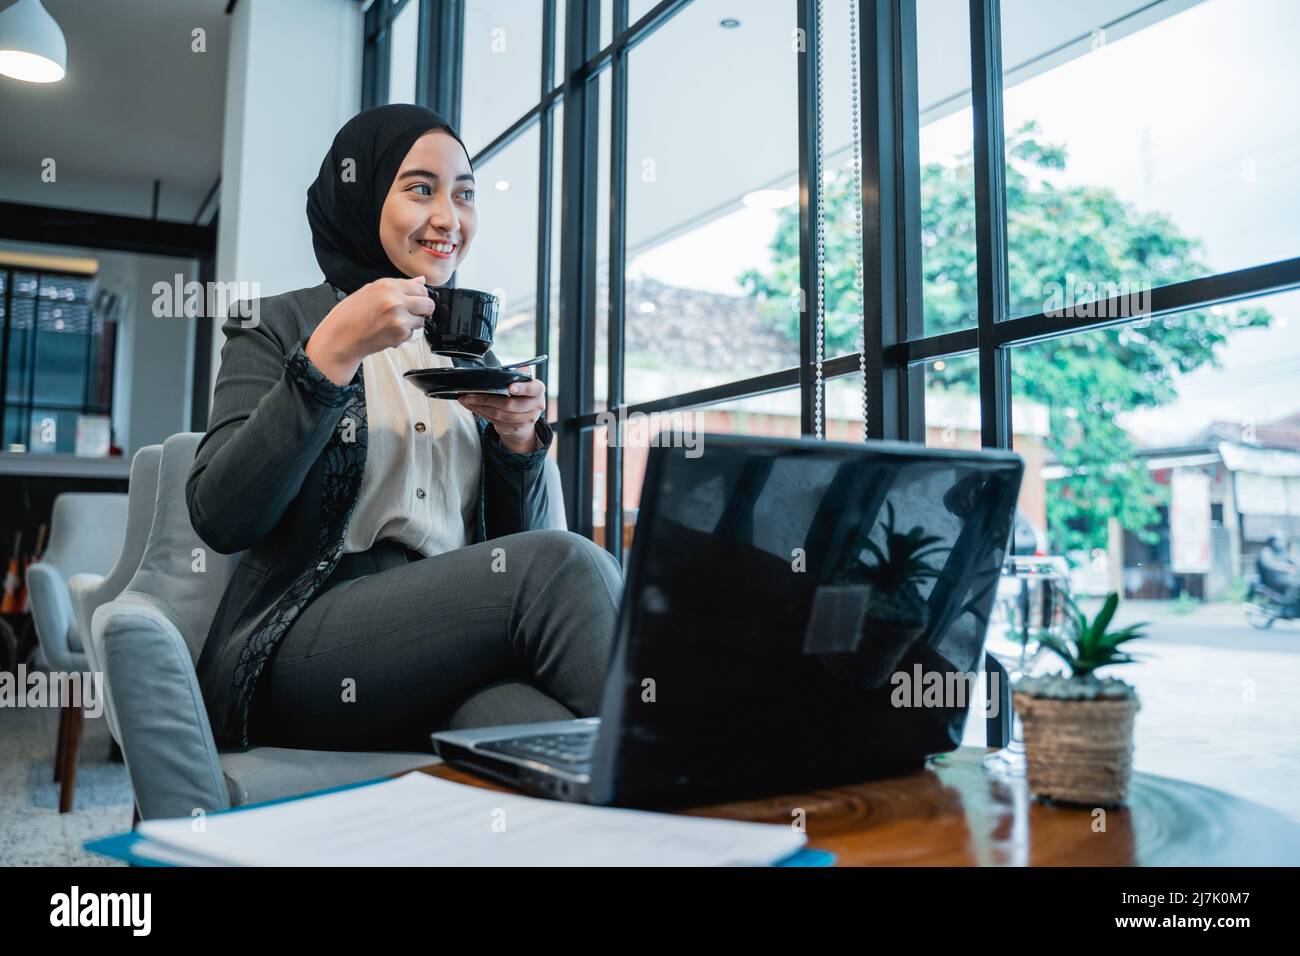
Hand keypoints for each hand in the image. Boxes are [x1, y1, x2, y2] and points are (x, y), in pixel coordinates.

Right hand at [305, 276, 432, 384]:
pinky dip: (403, 335)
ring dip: (411, 324)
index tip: (414, 302)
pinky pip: (411, 334)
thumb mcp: (371, 290)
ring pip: (421, 321)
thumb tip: (421, 280)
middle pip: (428, 304)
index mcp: (388, 285)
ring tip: (392, 324)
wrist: (340, 337)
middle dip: (422, 310)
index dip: (419, 297)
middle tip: (410, 314)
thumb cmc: (351, 314)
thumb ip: (399, 285)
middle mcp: (396, 299)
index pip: (421, 288)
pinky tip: (387, 332)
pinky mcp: (400, 334)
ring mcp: (400, 317)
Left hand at [458, 375, 545, 452]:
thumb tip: (498, 370)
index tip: (509, 387)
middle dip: (488, 399)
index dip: (522, 388)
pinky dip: (482, 413)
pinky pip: (496, 422)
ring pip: (501, 415)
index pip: (533, 388)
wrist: (525, 415)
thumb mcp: (522, 381)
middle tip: (472, 394)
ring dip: (481, 407)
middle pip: (511, 404)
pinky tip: (473, 407)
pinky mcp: (515, 428)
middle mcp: (536, 406)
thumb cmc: (520, 393)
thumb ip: (515, 374)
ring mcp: (527, 420)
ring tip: (468, 400)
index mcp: (538, 390)